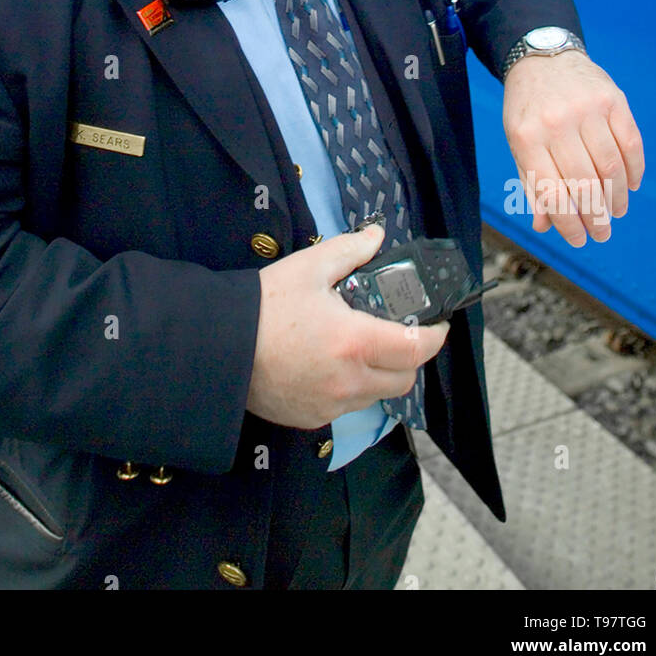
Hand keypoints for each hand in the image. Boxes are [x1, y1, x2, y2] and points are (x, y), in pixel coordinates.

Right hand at [245, 224, 449, 428]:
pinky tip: (331, 365)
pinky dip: (351, 388)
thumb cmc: (263, 306)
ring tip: (361, 346)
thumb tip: (377, 237)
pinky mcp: (312, 418)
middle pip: (404, 377)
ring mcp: (331, 405)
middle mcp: (349, 381)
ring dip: (380, 373)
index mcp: (354, 342)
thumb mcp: (308, 267)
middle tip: (399, 332)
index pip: (416, 347)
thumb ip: (350, 250)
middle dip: (410, 355)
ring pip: (377, 395)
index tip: (436, 323)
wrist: (219, 347)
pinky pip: (347, 407)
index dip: (434, 335)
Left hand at [502, 50, 643, 246]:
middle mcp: (557, 123)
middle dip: (596, 217)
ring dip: (617, 197)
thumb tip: (544, 225)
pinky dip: (633, 170)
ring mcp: (587, 109)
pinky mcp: (613, 99)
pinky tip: (630, 185)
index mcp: (527, 138)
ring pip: (611, 166)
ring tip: (617, 211)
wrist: (543, 58)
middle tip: (603, 233)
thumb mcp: (518, 142)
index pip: (553, 193)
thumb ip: (531, 183)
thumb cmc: (529, 109)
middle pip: (585, 184)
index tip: (580, 240)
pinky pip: (630, 143)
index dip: (568, 224)